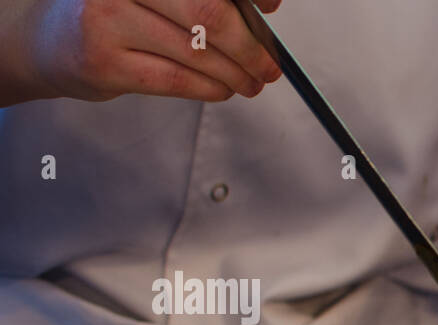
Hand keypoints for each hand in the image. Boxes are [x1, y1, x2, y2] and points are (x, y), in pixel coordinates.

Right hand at [7, 0, 281, 105]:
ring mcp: (108, 21)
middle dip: (249, 45)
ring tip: (251, 82)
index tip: (271, 6)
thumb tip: (266, 5)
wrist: (53, 41)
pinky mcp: (105, 63)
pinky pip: (177, 80)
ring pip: (196, 52)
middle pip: (208, 12)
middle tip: (267, 65)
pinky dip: (211, 88)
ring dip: (236, 74)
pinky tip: (223, 89)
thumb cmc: (116, 14)